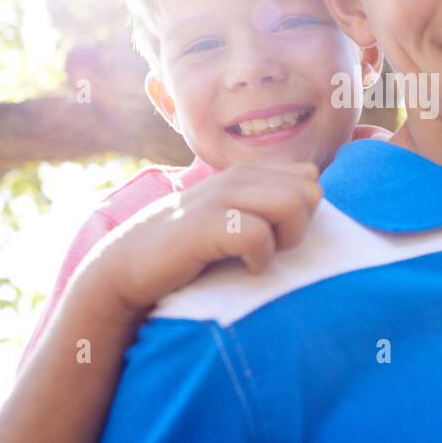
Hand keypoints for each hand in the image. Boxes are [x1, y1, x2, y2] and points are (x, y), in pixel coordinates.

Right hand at [79, 160, 323, 319]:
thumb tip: (314, 194)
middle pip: (308, 191)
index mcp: (246, 174)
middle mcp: (235, 178)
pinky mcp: (204, 224)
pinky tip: (244, 268)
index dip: (304, 210)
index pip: (308, 176)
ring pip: (291, 204)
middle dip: (300, 226)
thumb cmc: (188, 251)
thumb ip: (265, 202)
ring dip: (284, 240)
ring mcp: (219, 197)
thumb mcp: (230, 218)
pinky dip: (259, 257)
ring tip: (258, 257)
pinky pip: (258, 234)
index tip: (278, 234)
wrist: (127, 269)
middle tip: (272, 249)